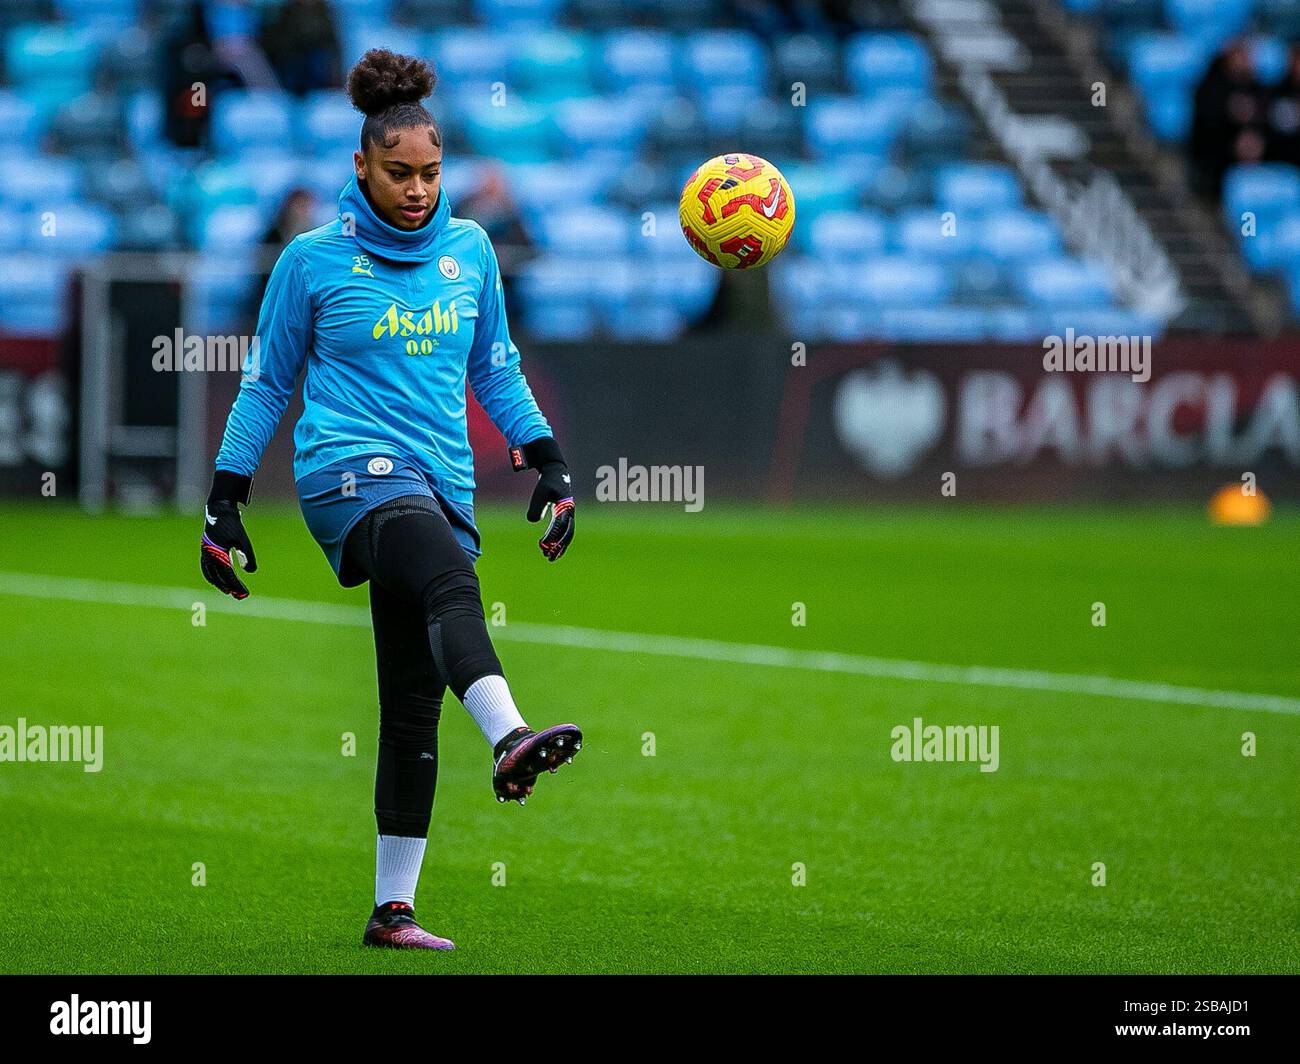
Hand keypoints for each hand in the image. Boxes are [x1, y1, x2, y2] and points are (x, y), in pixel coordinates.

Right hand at [201, 471, 256, 598]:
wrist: (219, 511)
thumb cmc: (232, 525)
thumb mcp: (243, 540)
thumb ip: (246, 556)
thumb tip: (250, 571)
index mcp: (218, 553)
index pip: (228, 575)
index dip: (236, 585)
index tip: (244, 593)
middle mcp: (209, 555)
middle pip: (218, 577)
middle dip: (229, 587)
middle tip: (239, 596)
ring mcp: (205, 553)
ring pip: (210, 574)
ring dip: (219, 584)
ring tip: (229, 591)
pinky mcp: (205, 550)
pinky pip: (206, 568)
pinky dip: (213, 576)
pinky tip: (220, 579)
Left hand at [511, 438, 573, 561]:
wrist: (555, 473)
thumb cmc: (547, 482)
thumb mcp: (540, 492)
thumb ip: (536, 506)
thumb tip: (533, 521)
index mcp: (565, 506)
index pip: (559, 525)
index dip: (552, 536)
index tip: (543, 545)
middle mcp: (569, 512)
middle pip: (567, 533)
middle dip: (558, 546)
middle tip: (548, 556)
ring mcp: (568, 515)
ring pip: (566, 535)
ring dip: (559, 546)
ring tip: (549, 557)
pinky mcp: (564, 516)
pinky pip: (563, 532)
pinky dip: (558, 541)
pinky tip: (551, 549)